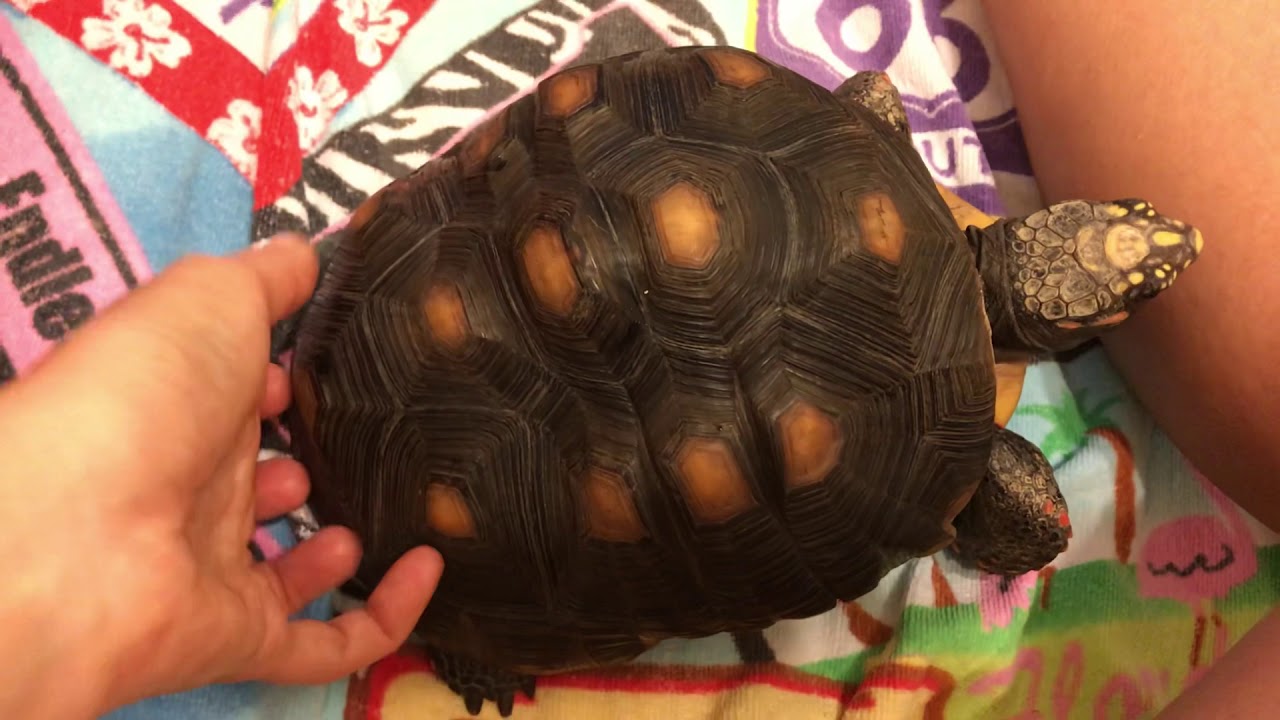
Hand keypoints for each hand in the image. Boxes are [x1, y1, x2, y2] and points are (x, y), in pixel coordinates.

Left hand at [0, 234, 442, 717]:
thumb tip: (306, 251)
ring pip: (285, 563)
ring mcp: (214, 565)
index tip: (329, 360)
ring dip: (337, 535)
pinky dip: (383, 614)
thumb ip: (266, 276)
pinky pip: (323, 643)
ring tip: (376, 500)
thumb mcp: (211, 297)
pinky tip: (426, 569)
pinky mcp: (239, 635)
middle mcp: (193, 485)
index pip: (235, 394)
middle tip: (369, 435)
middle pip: (262, 477)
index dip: (279, 375)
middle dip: (312, 456)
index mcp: (182, 404)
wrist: (82, 527)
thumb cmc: (145, 393)